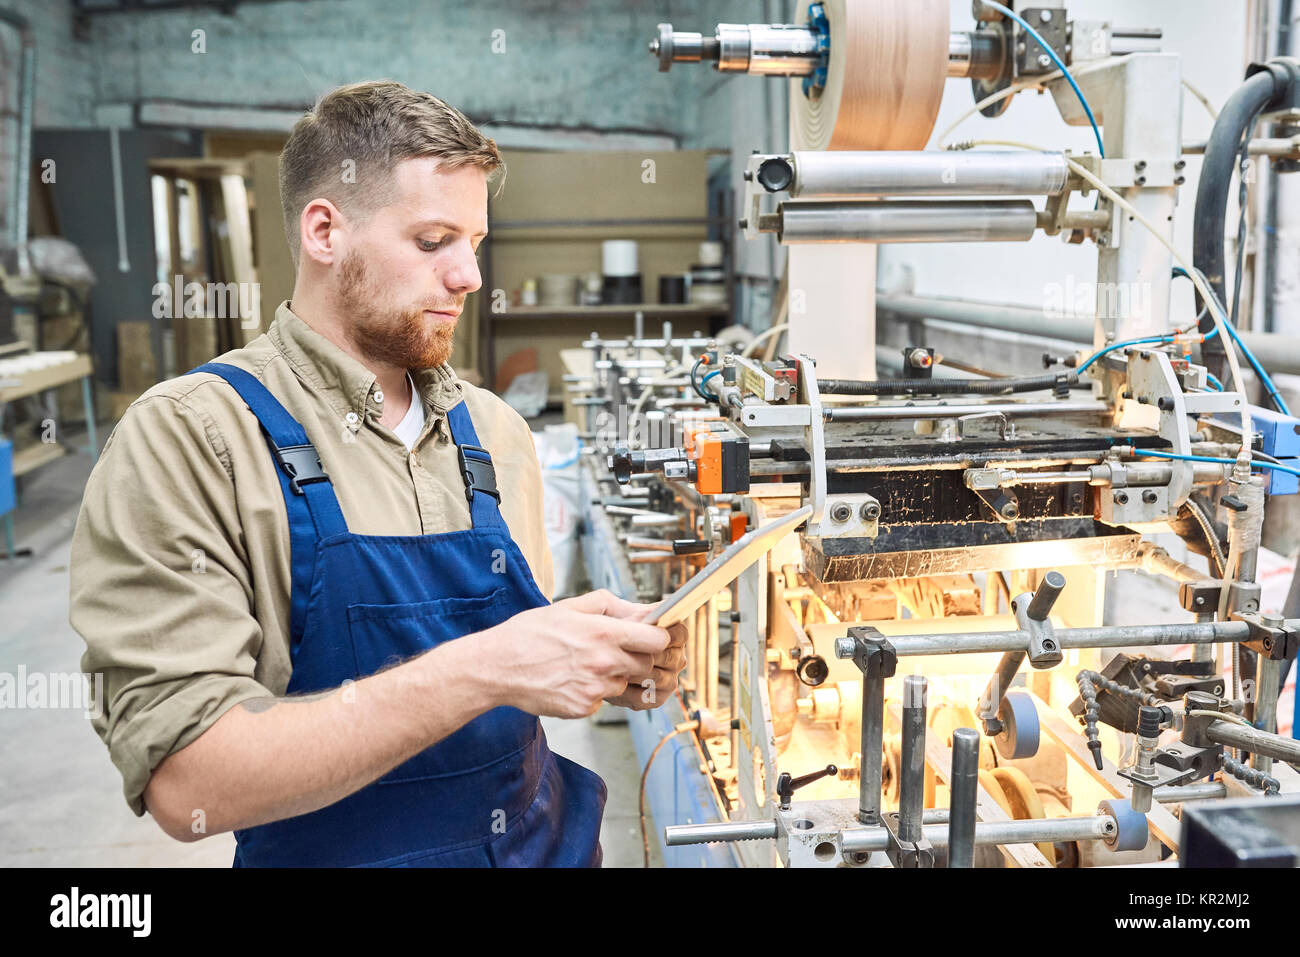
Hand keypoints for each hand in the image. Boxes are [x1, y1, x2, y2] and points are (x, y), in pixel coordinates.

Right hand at [480, 590, 672, 718]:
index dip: (659, 638)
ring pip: (624, 684)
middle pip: (647, 665)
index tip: (653, 637)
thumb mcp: (570, 607)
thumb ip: (609, 605)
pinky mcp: (583, 708)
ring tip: (585, 664)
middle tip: (618, 651)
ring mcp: (595, 689)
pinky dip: (594, 692)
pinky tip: (572, 679)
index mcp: (604, 633)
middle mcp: (604, 663)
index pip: (657, 640)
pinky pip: (602, 701)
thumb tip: (638, 609)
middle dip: (639, 658)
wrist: (497, 667)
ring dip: (615, 676)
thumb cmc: (530, 634)